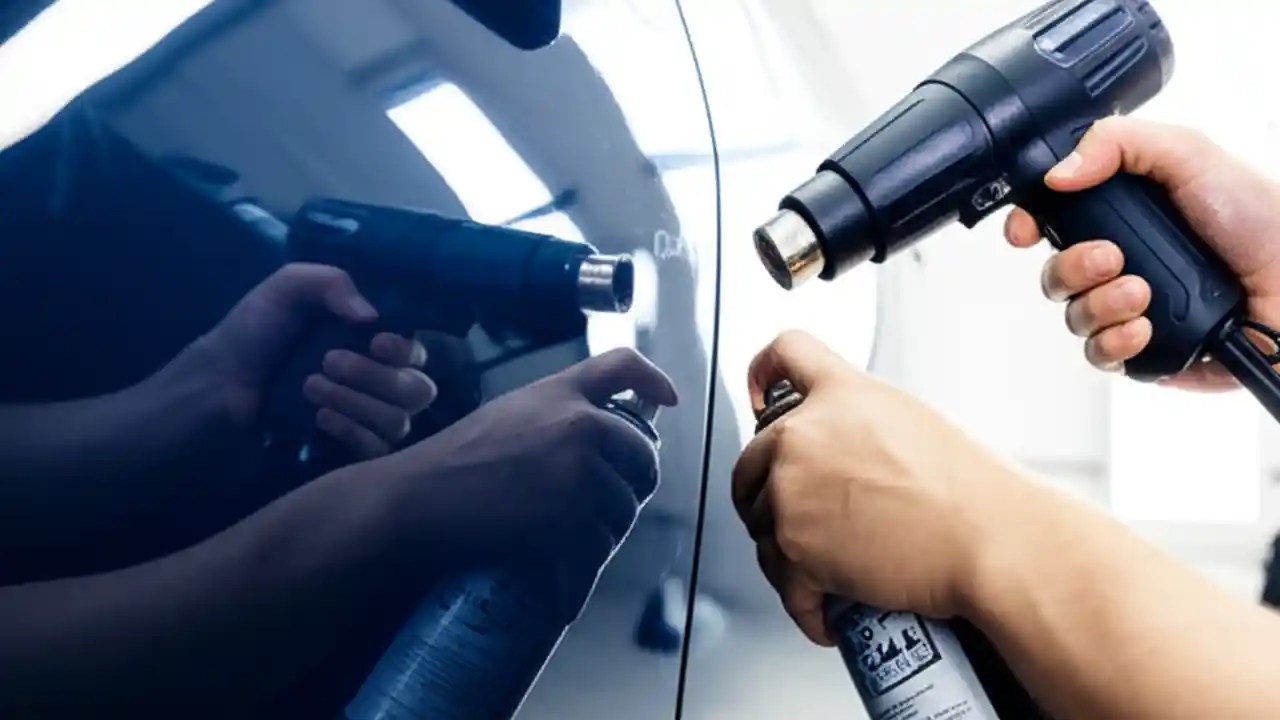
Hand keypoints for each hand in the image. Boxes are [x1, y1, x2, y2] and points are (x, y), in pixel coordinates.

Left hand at [188, 263, 436, 457]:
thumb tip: (371, 316)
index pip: (418, 353)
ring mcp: (367, 421)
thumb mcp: (287, 288)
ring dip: (356, 402)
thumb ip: (332, 282)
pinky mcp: (350, 451)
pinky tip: (319, 417)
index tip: (375, 341)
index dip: (405, 349)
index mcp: (374, 345)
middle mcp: (380, 384)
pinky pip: (376, 449)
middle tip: (329, 362)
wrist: (216, 384)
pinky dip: (351, 430)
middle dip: (378, 377)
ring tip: (310, 388)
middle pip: (418, 391)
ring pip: (398, 421)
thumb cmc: (255, 332)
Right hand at [390, 348, 677, 620]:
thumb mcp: (507, 415)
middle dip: (632, 488)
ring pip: (623, 511)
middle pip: (643, 457)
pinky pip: (595, 553)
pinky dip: (580, 578)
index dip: (653, 379)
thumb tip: (595, 440)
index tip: (668, 401)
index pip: (622, 364)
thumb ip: (554, 416)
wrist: (417, 499)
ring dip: (606, 535)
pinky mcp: (568, 518)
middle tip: (605, 510)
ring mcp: (576, 471)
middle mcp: (578, 425)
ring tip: (574, 549)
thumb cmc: (451, 462)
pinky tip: (566, 593)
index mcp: (561, 393)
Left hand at [733, 331, 1026, 646]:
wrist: (988, 542)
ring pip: (760, 524)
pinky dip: (803, 603)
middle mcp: (805, 435)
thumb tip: (845, 451)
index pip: (785, 350)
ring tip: (825, 570)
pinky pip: (781, 579)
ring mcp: (791, 490)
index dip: (764, 373)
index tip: (760, 396)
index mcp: (841, 395)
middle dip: (765, 491)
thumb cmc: (972, 493)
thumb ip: (861, 423)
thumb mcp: (914, 423)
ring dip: (784, 551)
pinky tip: (826, 612)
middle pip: (751, 460)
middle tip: (795, 517)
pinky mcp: (793, 545)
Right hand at [1005, 116, 1279, 388]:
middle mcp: (1123, 262)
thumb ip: (1118, 143)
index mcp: (1125, 215)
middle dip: (1071, 267)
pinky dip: (1116, 342)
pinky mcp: (1146, 353)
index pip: (1052, 220)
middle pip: (1054, 273)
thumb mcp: (1191, 154)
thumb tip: (1057, 173)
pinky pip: (1100, 356)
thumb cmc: (1264, 220)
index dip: (1028, 224)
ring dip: (1099, 305)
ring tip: (1142, 294)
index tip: (1026, 230)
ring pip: (1073, 316)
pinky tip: (1147, 326)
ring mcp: (1132, 310)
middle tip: (1111, 257)